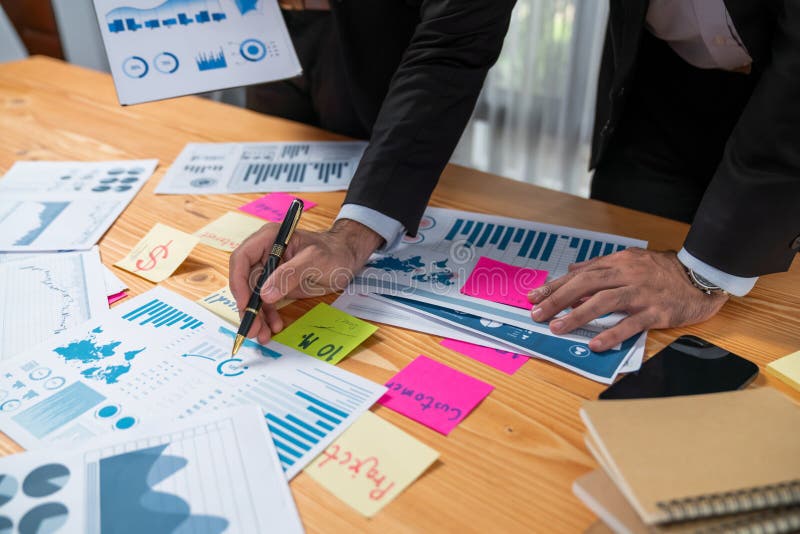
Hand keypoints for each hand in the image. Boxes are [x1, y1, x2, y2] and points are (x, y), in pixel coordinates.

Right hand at [229, 219, 383, 343]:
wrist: (347, 258)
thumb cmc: (334, 252)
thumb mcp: (315, 260)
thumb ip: (290, 274)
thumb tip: (265, 295)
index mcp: (269, 238)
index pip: (242, 258)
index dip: (238, 282)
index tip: (245, 304)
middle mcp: (265, 253)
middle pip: (245, 281)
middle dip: (247, 306)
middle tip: (252, 328)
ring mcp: (270, 270)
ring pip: (254, 295)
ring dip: (256, 316)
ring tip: (263, 335)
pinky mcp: (277, 285)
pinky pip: (266, 302)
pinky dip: (268, 316)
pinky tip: (274, 326)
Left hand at [527, 248, 728, 351]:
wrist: (702, 275)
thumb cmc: (664, 271)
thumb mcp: (630, 260)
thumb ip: (600, 265)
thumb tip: (572, 269)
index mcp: (618, 262)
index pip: (580, 274)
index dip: (555, 286)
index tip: (534, 297)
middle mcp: (627, 275)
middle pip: (585, 285)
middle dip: (557, 300)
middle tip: (537, 314)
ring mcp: (641, 293)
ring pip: (603, 302)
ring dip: (576, 315)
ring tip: (557, 328)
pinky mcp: (657, 311)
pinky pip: (631, 324)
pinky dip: (611, 333)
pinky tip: (594, 343)